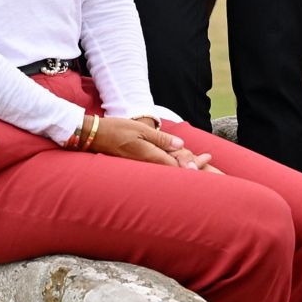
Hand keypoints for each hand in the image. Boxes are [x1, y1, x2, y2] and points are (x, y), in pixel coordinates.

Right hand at [92, 116, 221, 171]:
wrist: (94, 136)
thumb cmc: (116, 129)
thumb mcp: (140, 129)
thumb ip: (161, 139)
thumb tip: (181, 145)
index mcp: (149, 156)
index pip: (175, 166)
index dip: (191, 166)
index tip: (204, 162)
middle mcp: (146, 165)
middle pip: (173, 171)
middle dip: (190, 168)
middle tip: (207, 160)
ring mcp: (141, 167)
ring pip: (165, 170)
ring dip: (181, 167)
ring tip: (197, 161)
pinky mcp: (136, 166)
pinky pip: (156, 168)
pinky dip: (169, 164)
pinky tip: (175, 161)